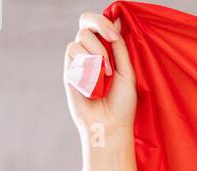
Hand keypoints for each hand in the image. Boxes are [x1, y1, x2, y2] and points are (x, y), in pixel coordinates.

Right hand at [63, 11, 136, 145]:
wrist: (109, 124)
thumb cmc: (122, 103)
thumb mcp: (127, 72)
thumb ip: (121, 47)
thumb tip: (118, 20)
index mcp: (108, 51)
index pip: (101, 24)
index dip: (105, 21)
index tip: (116, 34)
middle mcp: (92, 52)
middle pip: (86, 22)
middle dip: (98, 24)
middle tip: (111, 38)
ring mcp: (79, 60)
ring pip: (81, 37)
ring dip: (97, 54)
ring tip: (106, 76)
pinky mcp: (69, 69)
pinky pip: (73, 52)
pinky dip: (86, 66)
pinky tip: (92, 83)